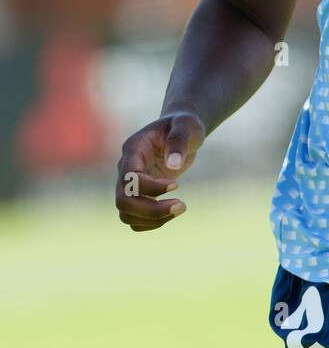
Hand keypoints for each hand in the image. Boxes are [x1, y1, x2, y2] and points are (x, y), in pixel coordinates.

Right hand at [115, 111, 204, 231]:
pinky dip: (152, 222)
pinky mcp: (137, 194)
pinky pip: (134, 217)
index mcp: (133, 148)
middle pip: (123, 200)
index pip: (130, 177)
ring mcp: (128, 183)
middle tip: (182, 206)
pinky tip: (172, 212)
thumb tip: (174, 165)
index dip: (151, 187)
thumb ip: (179, 140)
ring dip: (153, 219)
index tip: (176, 185)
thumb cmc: (183, 125)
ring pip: (126, 213)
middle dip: (151, 210)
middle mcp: (125, 167)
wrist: (179, 130)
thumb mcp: (186, 125)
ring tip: (181, 207)